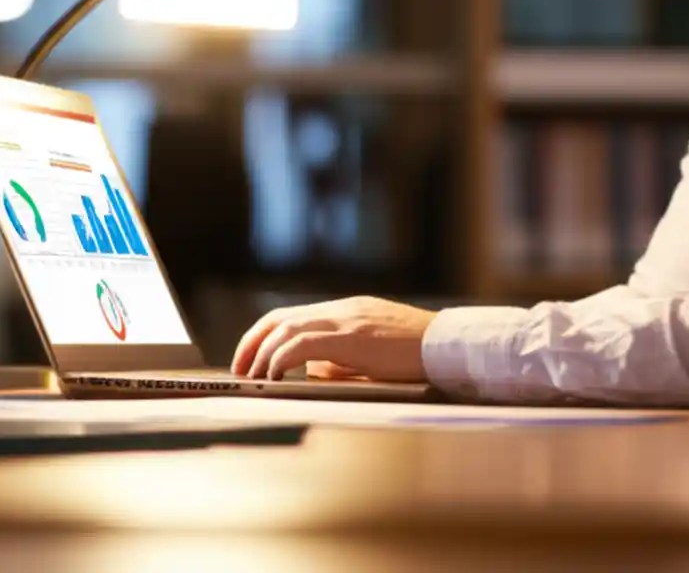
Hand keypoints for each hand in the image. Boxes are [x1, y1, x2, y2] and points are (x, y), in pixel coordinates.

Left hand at [231, 296, 436, 381]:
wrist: (448, 345)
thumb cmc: (417, 354)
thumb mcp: (372, 353)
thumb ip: (340, 359)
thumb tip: (312, 372)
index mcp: (345, 311)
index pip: (291, 316)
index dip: (264, 336)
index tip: (250, 358)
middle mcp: (340, 309)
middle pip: (279, 318)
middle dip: (252, 343)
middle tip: (240, 369)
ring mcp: (345, 319)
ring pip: (286, 328)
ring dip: (262, 354)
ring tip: (252, 377)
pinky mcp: (351, 337)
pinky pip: (302, 344)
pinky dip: (281, 359)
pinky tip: (274, 377)